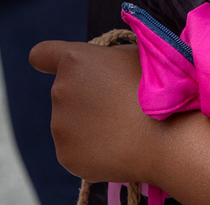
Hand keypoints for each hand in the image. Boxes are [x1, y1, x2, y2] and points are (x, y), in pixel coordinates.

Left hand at [30, 40, 163, 185]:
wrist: (167, 138)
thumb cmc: (156, 90)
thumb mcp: (132, 56)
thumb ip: (104, 60)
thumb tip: (98, 70)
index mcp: (74, 60)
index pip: (42, 54)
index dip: (47, 60)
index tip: (47, 66)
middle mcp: (59, 90)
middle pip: (64, 92)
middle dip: (84, 98)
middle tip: (116, 107)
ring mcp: (60, 125)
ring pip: (69, 123)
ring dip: (88, 125)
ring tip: (121, 130)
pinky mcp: (65, 155)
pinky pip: (75, 149)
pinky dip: (91, 151)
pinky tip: (116, 148)